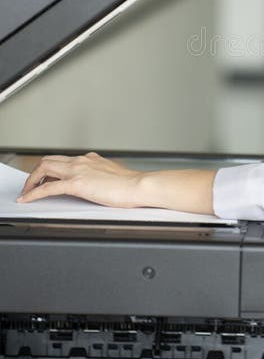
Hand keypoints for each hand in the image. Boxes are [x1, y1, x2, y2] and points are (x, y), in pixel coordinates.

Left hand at [16, 153, 217, 215]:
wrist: (141, 186)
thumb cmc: (133, 185)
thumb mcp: (114, 176)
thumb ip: (102, 176)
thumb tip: (100, 184)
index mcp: (91, 159)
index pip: (63, 160)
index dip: (50, 169)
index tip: (45, 178)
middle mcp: (82, 161)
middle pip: (49, 160)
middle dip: (36, 173)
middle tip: (31, 185)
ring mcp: (78, 171)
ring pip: (44, 168)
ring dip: (31, 180)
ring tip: (27, 192)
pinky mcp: (77, 184)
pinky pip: (48, 188)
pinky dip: (34, 193)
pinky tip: (27, 199)